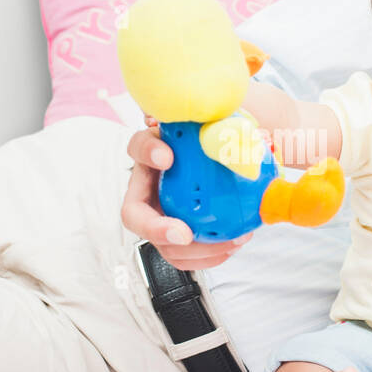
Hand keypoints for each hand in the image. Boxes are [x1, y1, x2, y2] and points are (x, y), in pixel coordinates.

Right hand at [121, 114, 254, 270]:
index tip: (168, 157)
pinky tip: (236, 243)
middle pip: (135, 215)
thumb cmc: (220, 138)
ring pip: (163, 244)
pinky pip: (188, 255)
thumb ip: (211, 116)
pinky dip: (211, 255)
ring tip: (230, 240)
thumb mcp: (216, 121)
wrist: (234, 161)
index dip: (147, 153)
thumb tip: (215, 119)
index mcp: (153, 153)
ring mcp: (162, 217)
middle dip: (157, 229)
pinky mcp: (181, 237)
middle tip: (184, 234)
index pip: (138, 147)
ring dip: (194, 250)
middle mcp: (150, 188)